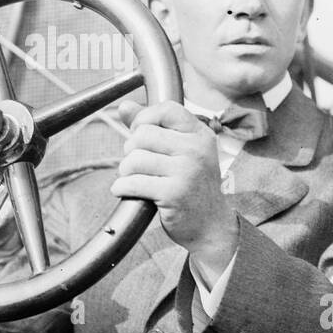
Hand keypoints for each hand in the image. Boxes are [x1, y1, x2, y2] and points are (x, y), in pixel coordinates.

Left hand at [110, 99, 239, 274]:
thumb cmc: (191, 186)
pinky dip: (122, 187)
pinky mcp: (174, 193)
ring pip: (134, 159)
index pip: (166, 109)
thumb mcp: (180, 152)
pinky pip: (133, 182)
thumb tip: (124, 106)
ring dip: (126, 171)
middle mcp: (196, 150)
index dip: (144, 118)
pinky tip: (125, 191)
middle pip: (143, 135)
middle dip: (131, 151)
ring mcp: (187, 171)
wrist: (210, 226)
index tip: (139, 133)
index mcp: (200, 135)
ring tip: (135, 179)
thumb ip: (153, 126)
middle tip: (138, 165)